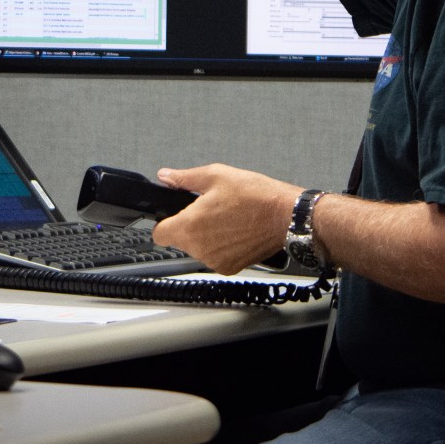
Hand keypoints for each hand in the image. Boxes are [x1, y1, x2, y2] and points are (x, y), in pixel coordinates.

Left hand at [151, 164, 302, 273]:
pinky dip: (220, 247)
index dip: (164, 222)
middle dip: (189, 226)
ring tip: (226, 218)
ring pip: (197, 249)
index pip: (159, 234)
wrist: (285, 217)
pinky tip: (234, 231)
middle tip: (209, 209)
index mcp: (191, 226)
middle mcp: (200, 249)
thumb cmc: (256, 196)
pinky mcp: (229, 268)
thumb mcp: (217, 175)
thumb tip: (166, 176)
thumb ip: (185, 178)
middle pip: (179, 240)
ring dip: (205, 237)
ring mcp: (215, 261)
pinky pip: (214, 257)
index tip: (174, 215)